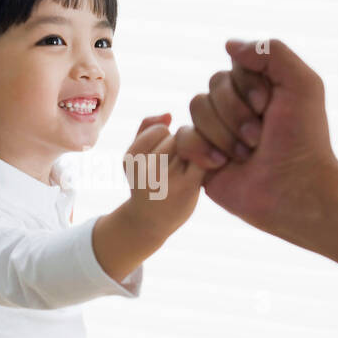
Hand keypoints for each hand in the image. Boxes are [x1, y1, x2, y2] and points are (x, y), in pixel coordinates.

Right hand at [123, 112, 205, 236]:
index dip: (165, 138)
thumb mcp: (134, 155)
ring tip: (186, 170)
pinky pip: (203, 158)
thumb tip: (169, 115)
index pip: (160, 130)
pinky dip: (206, 160)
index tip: (163, 154)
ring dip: (194, 154)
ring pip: (191, 146)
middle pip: (177, 138)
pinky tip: (200, 171)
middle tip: (178, 164)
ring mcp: (167, 180)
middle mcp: (146, 171)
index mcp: (131, 160)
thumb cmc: (144, 182)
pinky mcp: (187, 188)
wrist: (149, 223)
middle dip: (181, 147)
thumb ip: (146, 127)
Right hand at [174, 39, 337, 241]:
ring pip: (196, 108)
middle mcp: (236, 106)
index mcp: (260, 87)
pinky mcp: (201, 156)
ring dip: (223, 134)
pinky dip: (200, 150)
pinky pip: (181, 137)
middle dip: (236, 113)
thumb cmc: (304, 140)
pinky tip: (222, 165)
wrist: (294, 190)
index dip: (248, 86)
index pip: (234, 66)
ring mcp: (216, 131)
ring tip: (246, 156)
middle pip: (212, 86)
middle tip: (259, 138)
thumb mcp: (303, 84)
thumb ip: (272, 51)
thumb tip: (228, 45)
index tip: (268, 107)